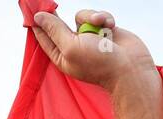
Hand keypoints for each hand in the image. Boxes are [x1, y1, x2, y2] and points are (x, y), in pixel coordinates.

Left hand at [31, 8, 154, 92]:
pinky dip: (104, 18)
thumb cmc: (101, 63)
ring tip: (101, 26)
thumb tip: (38, 17)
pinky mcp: (104, 31)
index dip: (37, 22)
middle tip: (46, 2)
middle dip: (55, 14)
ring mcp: (89, 38)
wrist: (132, 68)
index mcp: (62, 55)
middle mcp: (74, 46)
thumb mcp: (71, 46)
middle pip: (59, 23)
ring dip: (91, 17)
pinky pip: (97, 16)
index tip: (30, 7)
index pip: (44, 36)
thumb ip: (54, 30)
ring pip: (81, 16)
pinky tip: (110, 26)